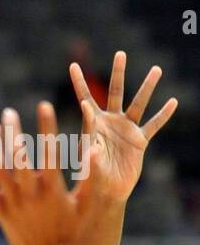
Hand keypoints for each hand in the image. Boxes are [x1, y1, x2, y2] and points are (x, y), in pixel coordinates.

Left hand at [0, 103, 101, 244]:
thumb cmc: (74, 234)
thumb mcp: (87, 206)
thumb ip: (92, 177)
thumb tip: (94, 149)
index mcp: (53, 189)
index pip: (50, 151)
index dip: (47, 126)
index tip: (44, 104)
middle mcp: (30, 193)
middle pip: (18, 157)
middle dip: (13, 132)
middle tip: (8, 111)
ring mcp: (13, 202)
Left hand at [71, 51, 176, 202]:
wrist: (106, 191)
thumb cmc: (90, 176)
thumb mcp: (88, 159)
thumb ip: (90, 144)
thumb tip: (90, 132)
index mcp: (93, 123)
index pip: (85, 97)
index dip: (79, 82)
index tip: (72, 65)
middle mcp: (110, 121)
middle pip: (115, 91)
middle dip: (118, 73)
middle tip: (120, 53)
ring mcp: (126, 129)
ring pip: (139, 103)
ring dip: (147, 87)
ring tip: (157, 69)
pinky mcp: (139, 141)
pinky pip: (154, 125)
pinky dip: (163, 114)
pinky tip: (172, 102)